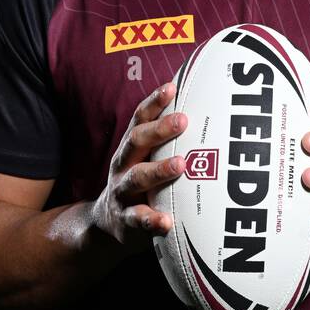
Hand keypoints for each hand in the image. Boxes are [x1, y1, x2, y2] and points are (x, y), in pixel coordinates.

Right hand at [91, 82, 187, 254]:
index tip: (171, 87)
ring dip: (158, 170)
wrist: (107, 222)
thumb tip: (203, 110)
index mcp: (131, 148)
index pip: (140, 119)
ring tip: (180, 164)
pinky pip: (137, 219)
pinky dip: (151, 220)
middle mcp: (123, 165)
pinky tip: (166, 221)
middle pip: (136, 142)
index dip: (154, 102)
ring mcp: (122, 192)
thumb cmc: (139, 181)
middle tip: (182, 120)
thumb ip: (165, 140)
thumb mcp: (145, 158)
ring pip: (137, 178)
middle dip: (158, 130)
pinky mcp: (125, 219)